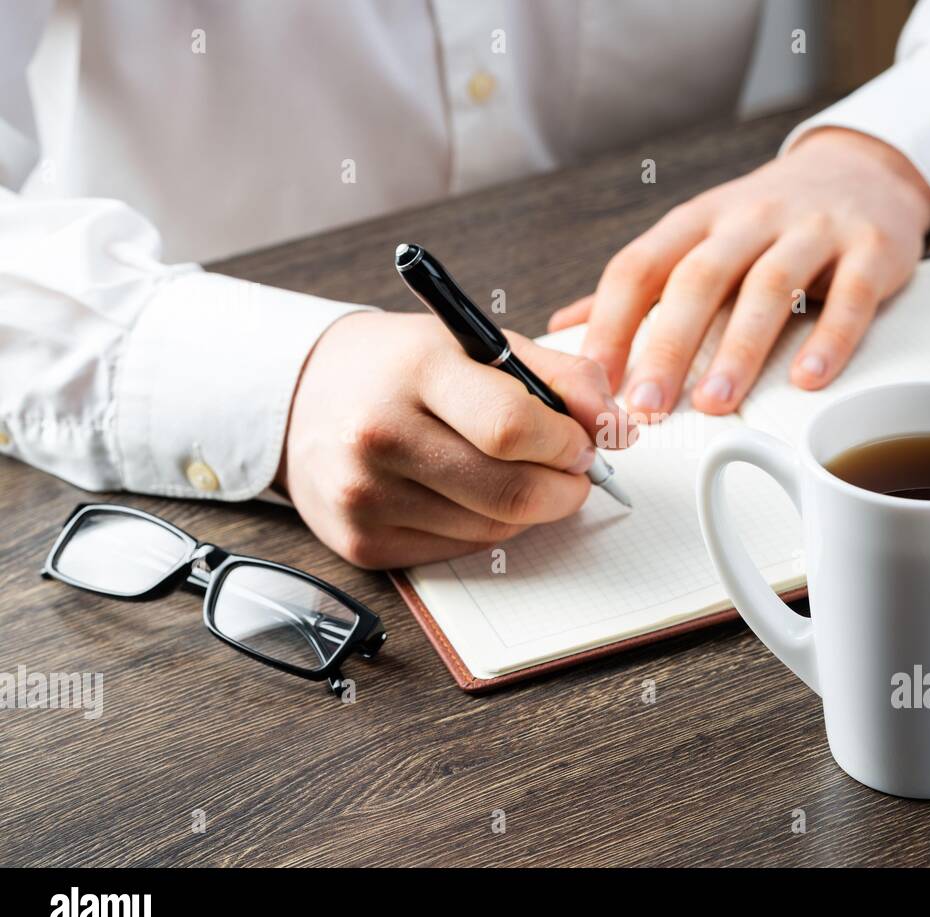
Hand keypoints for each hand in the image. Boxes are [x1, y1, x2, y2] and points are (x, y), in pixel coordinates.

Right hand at [276, 311, 638, 567]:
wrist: (301, 397)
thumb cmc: (401, 367)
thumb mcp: (476, 342)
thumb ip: (561, 375)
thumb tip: (618, 428)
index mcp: (414, 372)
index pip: (514, 429)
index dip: (567, 444)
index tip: (582, 442)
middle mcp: (378, 436)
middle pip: (511, 493)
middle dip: (564, 487)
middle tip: (572, 471)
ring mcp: (365, 497)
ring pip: (493, 529)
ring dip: (527, 509)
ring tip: (515, 473)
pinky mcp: (362, 544)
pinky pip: (459, 550)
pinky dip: (484, 527)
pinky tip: (466, 493)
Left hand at [552, 129, 929, 415]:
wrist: (861, 169)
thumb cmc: (767, 219)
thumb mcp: (698, 235)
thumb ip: (639, 284)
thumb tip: (563, 326)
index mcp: (697, 220)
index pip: (640, 266)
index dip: (611, 323)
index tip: (593, 379)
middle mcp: (750, 218)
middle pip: (699, 278)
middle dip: (668, 345)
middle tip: (645, 405)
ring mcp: (812, 230)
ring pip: (769, 287)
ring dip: (739, 350)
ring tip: (715, 404)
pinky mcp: (871, 249)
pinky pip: (850, 296)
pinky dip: (829, 338)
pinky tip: (808, 380)